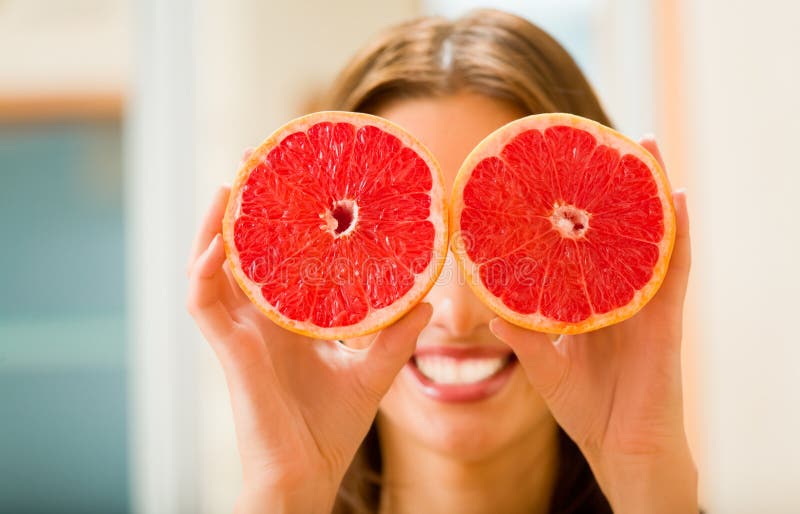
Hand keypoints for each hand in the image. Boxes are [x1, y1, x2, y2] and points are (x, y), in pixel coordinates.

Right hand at [187, 185, 431, 512]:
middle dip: (242, 209)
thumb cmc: (330, 429)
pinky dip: (206, 275)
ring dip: (214, 229)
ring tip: (227, 188)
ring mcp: (240, 336)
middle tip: (254, 163)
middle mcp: (259, 322)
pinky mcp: (231, 356)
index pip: (275, 260)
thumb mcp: (372, 373)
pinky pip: (205, 308)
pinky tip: (218, 248)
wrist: (308, 476)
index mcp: (287, 321)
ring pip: (211, 270)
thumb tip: (430, 301)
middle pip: (239, 253)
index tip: (293, 180)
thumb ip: (395, 337)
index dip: (277, 222)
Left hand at [490, 138, 696, 512]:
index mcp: (590, 303)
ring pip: (650, 236)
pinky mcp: (667, 318)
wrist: (624, 450)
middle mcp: (618, 294)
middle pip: (615, 231)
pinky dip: (677, 231)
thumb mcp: (546, 368)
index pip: (580, 249)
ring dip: (647, 191)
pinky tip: (674, 194)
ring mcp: (645, 303)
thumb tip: (488, 313)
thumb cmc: (587, 411)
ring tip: (641, 145)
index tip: (552, 179)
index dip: (570, 216)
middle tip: (597, 142)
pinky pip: (675, 267)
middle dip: (609, 189)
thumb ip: (525, 339)